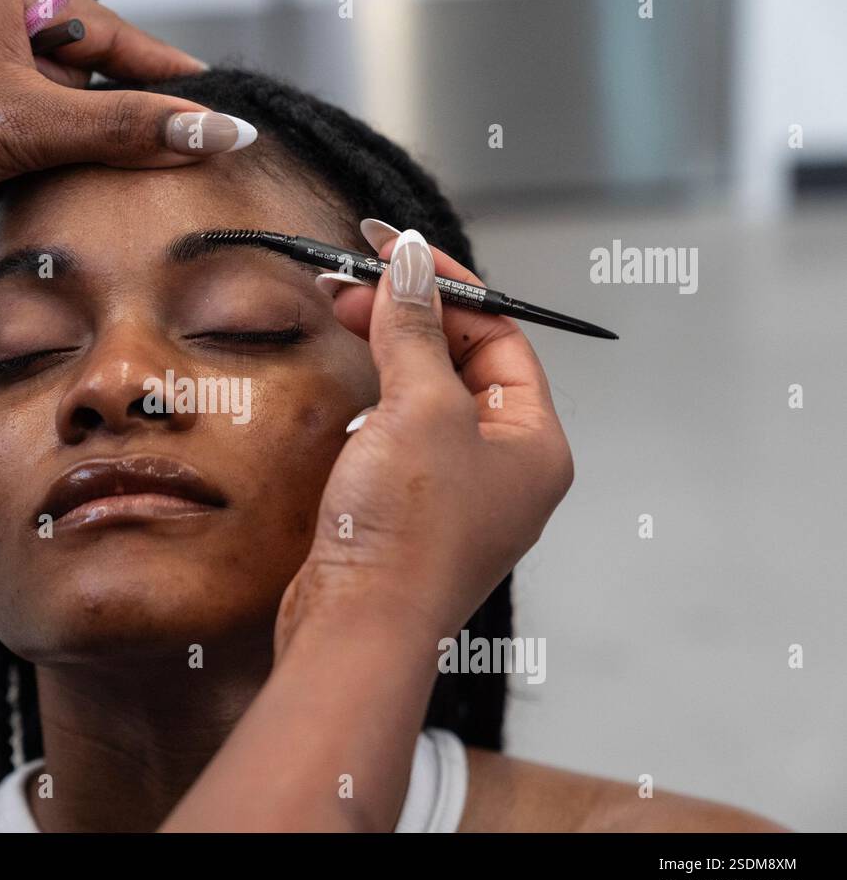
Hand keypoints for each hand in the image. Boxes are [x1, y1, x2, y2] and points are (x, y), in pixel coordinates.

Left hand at [0, 0, 251, 209]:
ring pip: (50, 91)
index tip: (221, 109)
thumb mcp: (33, 126)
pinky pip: (16, 105)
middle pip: (84, 64)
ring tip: (91, 168)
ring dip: (73, 132)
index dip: (169, 79)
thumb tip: (216, 132)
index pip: (115, 34)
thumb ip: (127, 127)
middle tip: (165, 155)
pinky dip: (37, 137)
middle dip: (113, 111)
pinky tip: (41, 167)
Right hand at [277, 222, 573, 652]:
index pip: (500, 337)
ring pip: (428, 399)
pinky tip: (349, 395)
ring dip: (389, 354)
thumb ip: (415, 328)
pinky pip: (400, 436)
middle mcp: (506, 470)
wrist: (357, 627)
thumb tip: (408, 262)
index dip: (448, 287)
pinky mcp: (410, 513)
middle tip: (352, 284)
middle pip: (463, 364)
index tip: (395, 251)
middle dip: (410, 317)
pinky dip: (376, 403)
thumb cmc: (408, 530)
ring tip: (345, 318)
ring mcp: (457, 495)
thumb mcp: (419, 408)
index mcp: (535, 444)